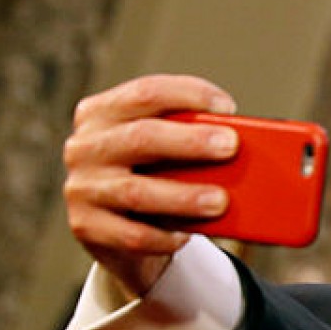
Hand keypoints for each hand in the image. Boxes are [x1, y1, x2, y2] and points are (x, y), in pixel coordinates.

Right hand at [62, 75, 240, 295]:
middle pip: (141, 137)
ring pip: (137, 192)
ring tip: (221, 201)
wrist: (117, 230)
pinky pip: (132, 235)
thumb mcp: (165, 153)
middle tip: (231, 146)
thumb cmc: (154, 177)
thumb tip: (248, 149)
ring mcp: (82, 187)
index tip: (227, 106)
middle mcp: (85, 146)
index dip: (188, 94)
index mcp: (103, 113)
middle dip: (189, 142)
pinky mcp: (86, 226)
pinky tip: (188, 236)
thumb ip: (190, 141)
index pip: (146, 93)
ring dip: (184, 196)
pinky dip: (164, 237)